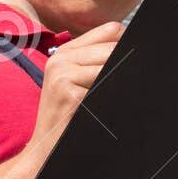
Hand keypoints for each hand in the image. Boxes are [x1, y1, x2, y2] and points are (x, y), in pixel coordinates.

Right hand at [24, 21, 123, 164]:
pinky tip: (101, 109)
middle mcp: (61, 58)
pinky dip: (112, 94)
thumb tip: (130, 42)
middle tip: (127, 80)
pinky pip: (105, 83)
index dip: (127, 42)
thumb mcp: (80, 82)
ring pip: (112, 65)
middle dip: (127, 63)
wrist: (45, 148)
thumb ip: (100, 61)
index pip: (112, 30)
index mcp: (66, 51)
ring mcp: (62, 73)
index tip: (132, 61)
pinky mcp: (67, 91)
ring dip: (120, 80)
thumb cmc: (69, 116)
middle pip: (115, 47)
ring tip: (114, 90)